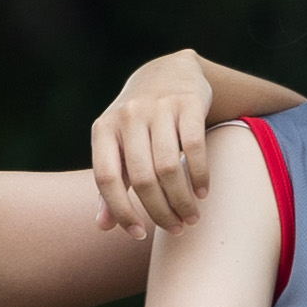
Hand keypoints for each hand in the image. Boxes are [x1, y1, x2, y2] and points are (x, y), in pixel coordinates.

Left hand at [92, 52, 227, 235]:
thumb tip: (103, 226)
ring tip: (191, 217)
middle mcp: (128, 116)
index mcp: (103, 129)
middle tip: (176, 228)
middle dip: (160, 211)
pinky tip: (204, 193)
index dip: (121, 211)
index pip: (106, 179)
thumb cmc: (138, 121)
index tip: (139, 234)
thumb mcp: (117, 146)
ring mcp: (158, 107)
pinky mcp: (188, 103)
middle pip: (143, 178)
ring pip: (169, 167)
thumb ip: (112, 184)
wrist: (168, 72)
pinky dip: (200, 175)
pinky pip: (194, 147)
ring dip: (182, 199)